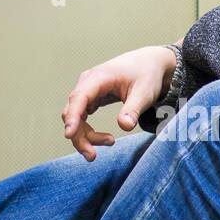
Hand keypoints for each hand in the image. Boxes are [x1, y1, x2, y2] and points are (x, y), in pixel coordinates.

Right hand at [61, 44, 178, 159]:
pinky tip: (106, 138)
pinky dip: (88, 131)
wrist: (150, 63)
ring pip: (75, 117)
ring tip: (110, 142)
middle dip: (79, 135)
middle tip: (92, 156)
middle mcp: (88, 83)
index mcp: (99, 77)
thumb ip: (134, 109)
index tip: (69, 135)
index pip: (79, 98)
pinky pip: (82, 117)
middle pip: (72, 111)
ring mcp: (87, 91)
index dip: (72, 117)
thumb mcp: (145, 92)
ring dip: (85, 135)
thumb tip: (125, 126)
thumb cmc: (147, 75)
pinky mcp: (91, 98)